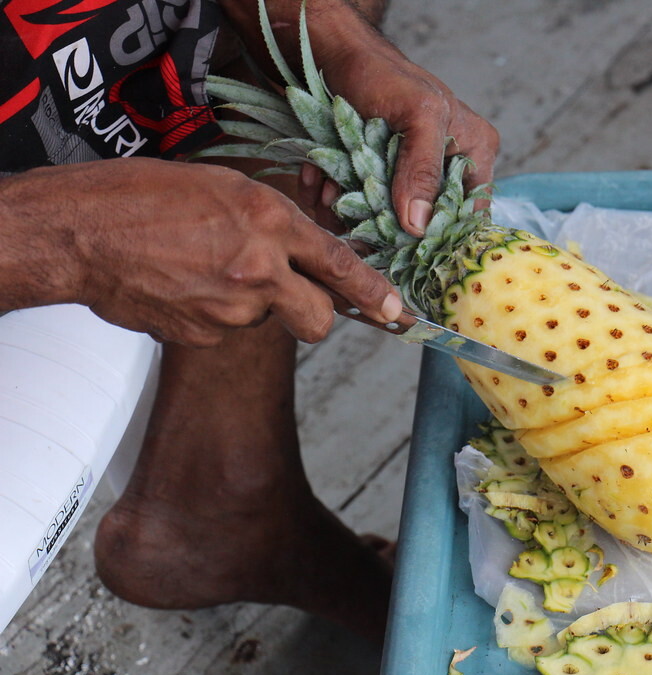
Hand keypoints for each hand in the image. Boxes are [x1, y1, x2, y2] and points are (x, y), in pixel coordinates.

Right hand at [0, 158, 400, 346]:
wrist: (80, 232)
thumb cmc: (144, 196)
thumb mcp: (225, 187)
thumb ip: (272, 223)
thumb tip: (303, 255)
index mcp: (268, 221)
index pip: (339, 264)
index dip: (372, 293)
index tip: (397, 312)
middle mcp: (258, 269)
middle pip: (318, 321)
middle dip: (316, 316)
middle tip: (293, 297)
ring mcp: (229, 309)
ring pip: (265, 321)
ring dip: (251, 304)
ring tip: (205, 270)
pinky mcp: (201, 336)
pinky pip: (226, 330)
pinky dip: (214, 313)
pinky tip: (183, 286)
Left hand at [221, 0, 499, 236]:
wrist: (328, 54)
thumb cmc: (382, 74)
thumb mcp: (417, 114)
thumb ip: (423, 168)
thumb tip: (419, 227)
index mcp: (473, 154)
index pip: (468, 215)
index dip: (439, 238)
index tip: (402, 250)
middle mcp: (444, 170)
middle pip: (421, 224)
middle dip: (381, 225)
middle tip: (350, 218)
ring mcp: (406, 177)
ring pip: (383, 221)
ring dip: (349, 213)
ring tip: (327, 192)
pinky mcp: (372, 179)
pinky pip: (356, 206)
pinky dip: (333, 199)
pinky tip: (316, 181)